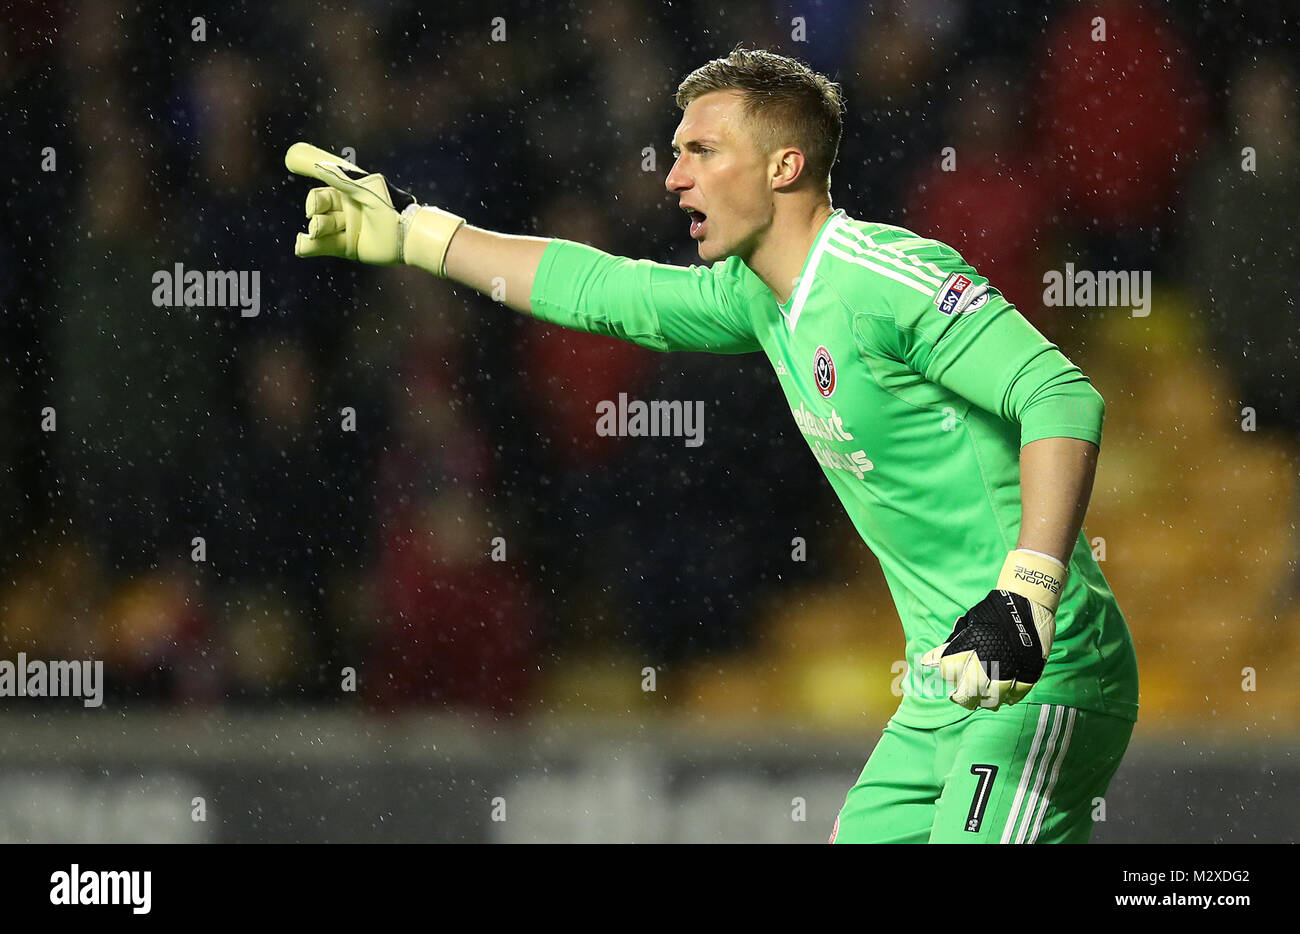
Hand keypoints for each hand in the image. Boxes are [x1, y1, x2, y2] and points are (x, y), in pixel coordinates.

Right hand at [284, 142, 464, 274]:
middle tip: (315, 211)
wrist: (408, 235)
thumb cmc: (390, 206)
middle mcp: (347, 205)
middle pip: (318, 202)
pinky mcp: (347, 247)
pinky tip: (301, 245)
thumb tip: (313, 164)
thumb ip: (339, 178)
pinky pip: (322, 246)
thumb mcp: (364, 188)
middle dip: (314, 205)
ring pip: (319, 225)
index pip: (325, 173)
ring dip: (316, 227)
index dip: (307, 165)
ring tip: (317, 230)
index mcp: (351, 186)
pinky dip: (309, 246)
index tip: (291, 159)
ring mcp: (346, 226)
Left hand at [920, 550, 1063, 709]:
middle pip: (971, 690)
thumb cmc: (993, 611)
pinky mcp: (1030, 669)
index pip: (949, 669)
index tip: (948, 675)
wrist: (1028, 599)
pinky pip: (1019, 692)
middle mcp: (990, 657)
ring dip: (986, 701)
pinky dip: (1010, 698)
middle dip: (962, 698)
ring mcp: (1011, 665)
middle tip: (959, 698)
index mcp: (971, 643)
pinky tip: (1003, 697)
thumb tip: (927, 661)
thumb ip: (950, 644)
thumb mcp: (968, 622)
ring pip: (995, 696)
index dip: (946, 674)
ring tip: (981, 699)